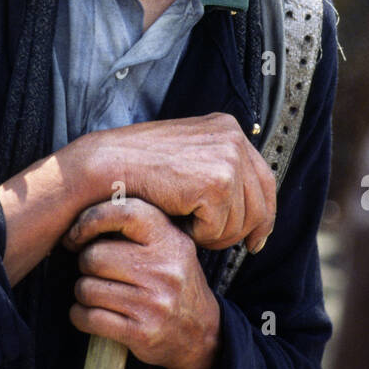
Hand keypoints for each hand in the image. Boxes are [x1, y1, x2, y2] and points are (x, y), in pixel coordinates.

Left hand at [65, 198, 221, 368]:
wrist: (201, 332)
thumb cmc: (172, 280)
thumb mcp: (169, 245)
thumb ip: (136, 226)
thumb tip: (81, 211)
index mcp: (170, 240)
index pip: (124, 213)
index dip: (90, 220)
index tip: (77, 234)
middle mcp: (165, 269)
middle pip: (94, 256)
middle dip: (85, 265)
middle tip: (96, 271)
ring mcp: (154, 303)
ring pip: (86, 289)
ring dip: (83, 293)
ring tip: (98, 293)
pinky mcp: (141, 333)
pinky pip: (88, 317)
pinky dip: (80, 316)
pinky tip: (92, 314)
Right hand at [81, 113, 275, 253]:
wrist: (104, 167)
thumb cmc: (135, 167)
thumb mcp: (185, 155)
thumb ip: (216, 167)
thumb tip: (250, 202)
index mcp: (227, 128)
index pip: (264, 180)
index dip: (263, 216)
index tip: (255, 241)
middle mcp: (233, 138)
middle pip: (260, 205)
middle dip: (236, 232)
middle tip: (209, 239)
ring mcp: (228, 159)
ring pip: (241, 223)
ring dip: (212, 234)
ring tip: (182, 219)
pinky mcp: (217, 184)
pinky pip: (220, 230)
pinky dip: (197, 234)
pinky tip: (176, 217)